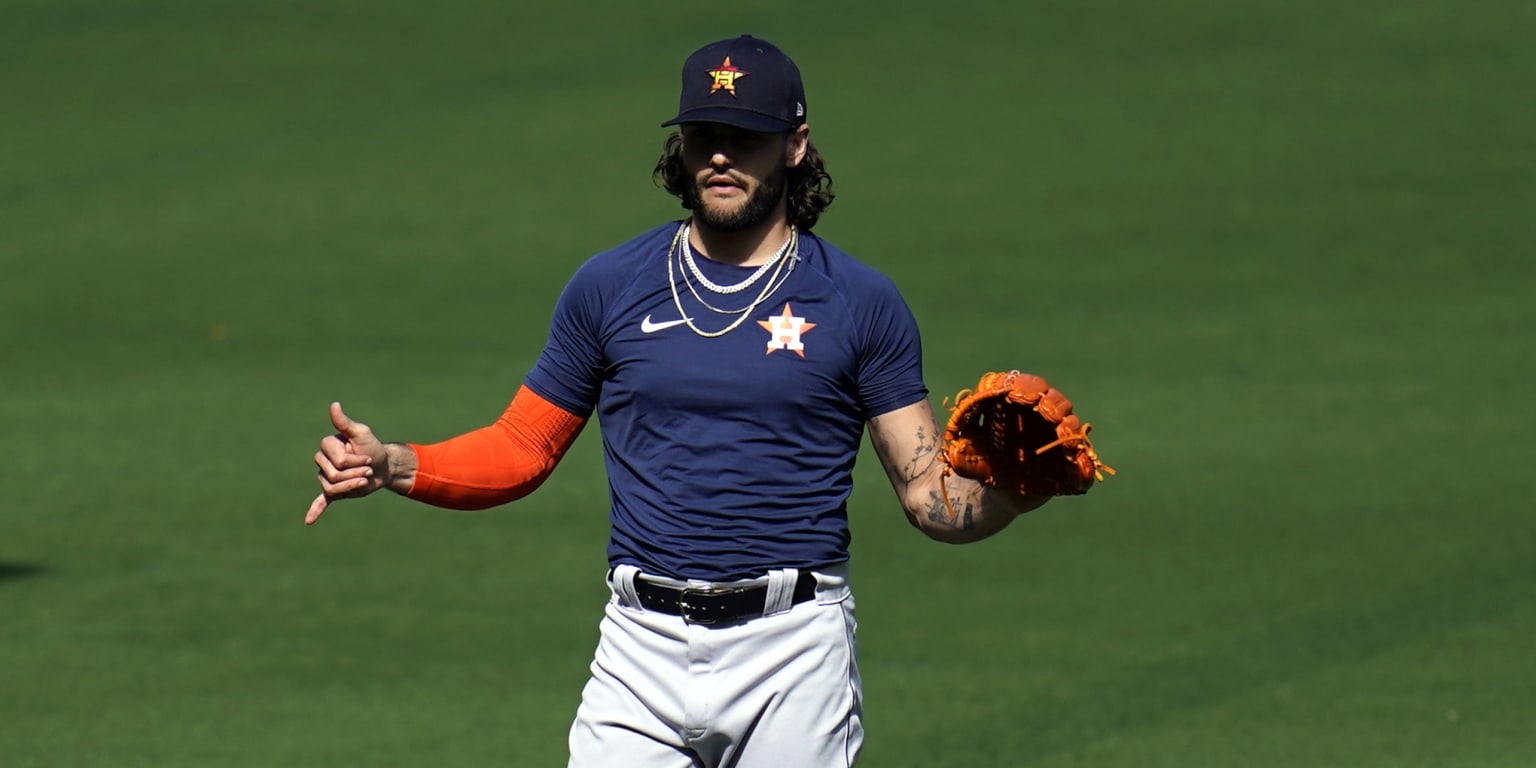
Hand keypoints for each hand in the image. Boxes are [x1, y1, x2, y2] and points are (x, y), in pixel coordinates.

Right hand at [306, 402, 389, 524]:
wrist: (384, 465)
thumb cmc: (373, 446)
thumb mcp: (361, 433)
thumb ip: (344, 423)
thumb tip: (334, 405)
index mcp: (327, 447)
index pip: (336, 461)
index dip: (355, 461)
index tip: (369, 456)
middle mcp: (323, 461)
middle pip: (333, 475)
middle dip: (355, 473)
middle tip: (369, 468)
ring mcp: (327, 477)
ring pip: (331, 488)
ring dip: (352, 486)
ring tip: (365, 480)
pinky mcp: (335, 491)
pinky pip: (321, 501)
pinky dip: (315, 510)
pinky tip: (309, 521)